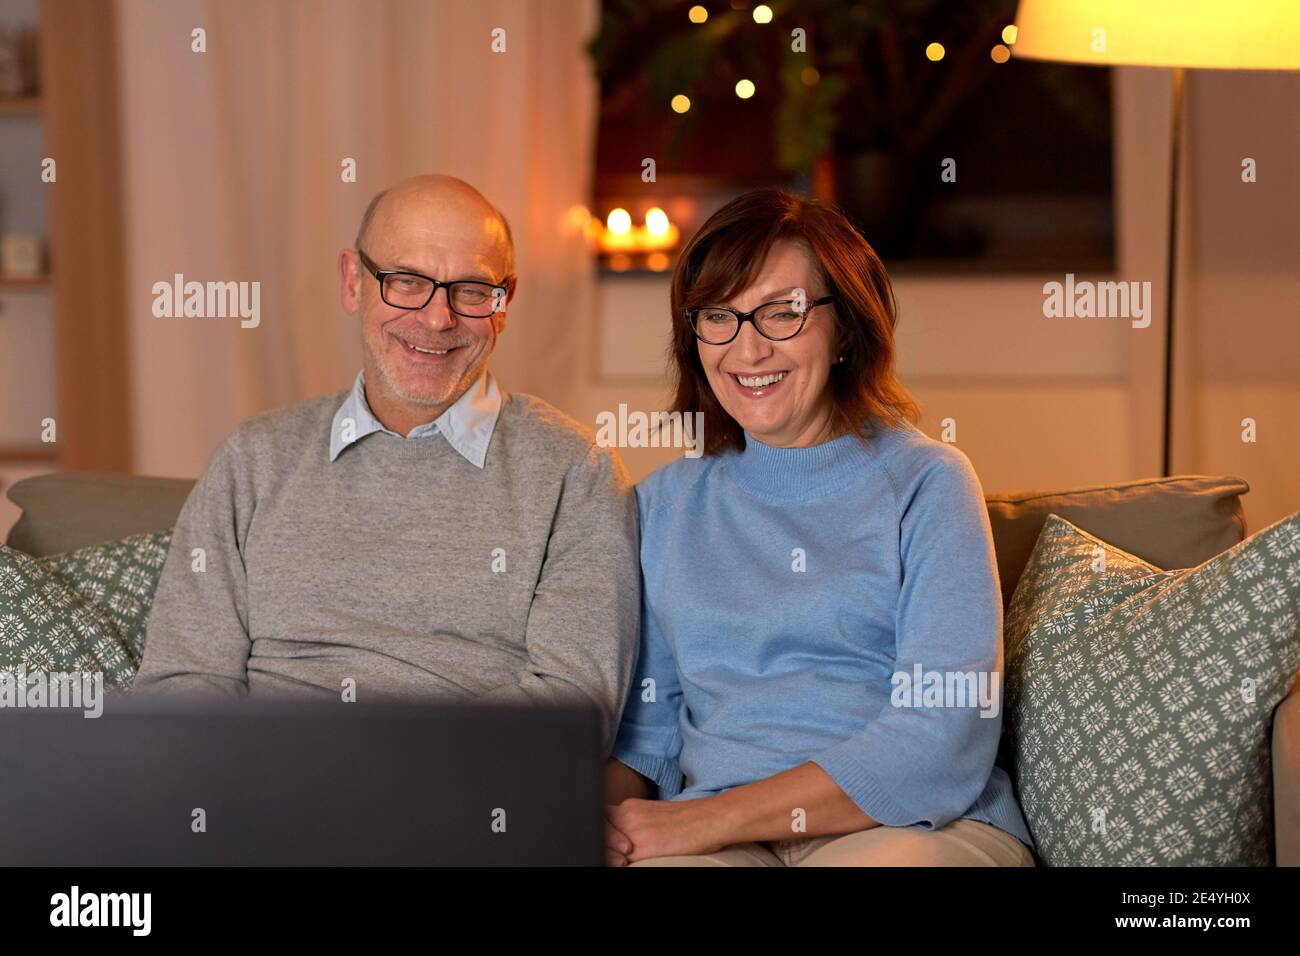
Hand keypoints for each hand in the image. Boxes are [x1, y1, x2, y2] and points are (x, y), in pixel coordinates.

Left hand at [605, 796, 730, 864]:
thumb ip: (631, 822)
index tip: (608, 846)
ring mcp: (633, 832)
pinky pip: (624, 862)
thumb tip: (616, 840)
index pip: (600, 823)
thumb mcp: (651, 813)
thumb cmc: (686, 820)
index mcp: (627, 807)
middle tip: (621, 857)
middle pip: (602, 837)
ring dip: (615, 858)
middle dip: (606, 849)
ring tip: (629, 859)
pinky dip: (627, 864)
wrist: (709, 819)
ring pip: (610, 851)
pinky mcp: (644, 848)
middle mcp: (626, 816)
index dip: (602, 838)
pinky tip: (639, 861)